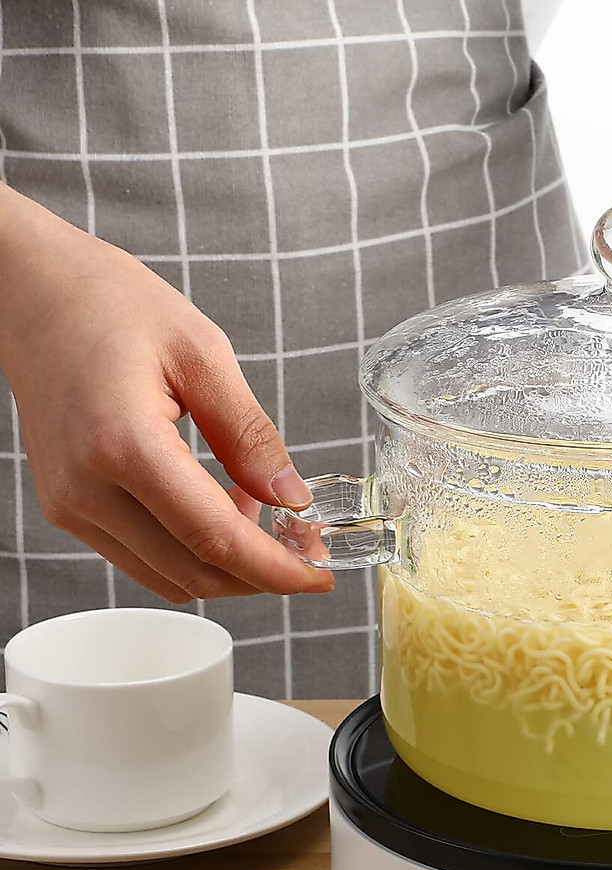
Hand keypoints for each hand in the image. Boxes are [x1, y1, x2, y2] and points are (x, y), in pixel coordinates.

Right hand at [0, 186, 334, 601]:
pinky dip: (191, 548)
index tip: (321, 576)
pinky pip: (142, 555)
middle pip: (192, 572)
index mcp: (123, 446)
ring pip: (166, 575)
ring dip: (226, 563)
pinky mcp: (68, 506)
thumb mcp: (203, 354)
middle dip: (260, 573)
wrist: (32, 293)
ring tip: (266, 515)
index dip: (276, 568)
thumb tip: (292, 497)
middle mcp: (87, 489)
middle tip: (309, 546)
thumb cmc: (112, 306)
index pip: (214, 538)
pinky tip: (223, 505)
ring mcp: (70, 504)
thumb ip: (250, 434)